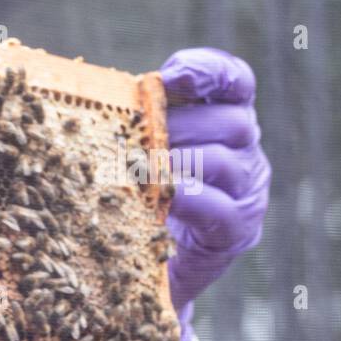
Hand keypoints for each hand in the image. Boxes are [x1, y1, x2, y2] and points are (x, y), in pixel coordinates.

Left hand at [160, 47, 269, 340]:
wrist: (140, 269)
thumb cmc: (132, 199)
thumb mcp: (134, 154)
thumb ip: (133, 123)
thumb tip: (94, 96)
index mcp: (223, 122)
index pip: (235, 82)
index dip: (209, 71)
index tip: (172, 75)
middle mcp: (243, 153)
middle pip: (231, 120)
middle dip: (181, 123)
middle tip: (141, 135)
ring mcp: (245, 193)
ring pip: (224, 161)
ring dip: (178, 160)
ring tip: (142, 167)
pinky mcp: (236, 232)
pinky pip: (220, 209)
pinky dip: (191, 199)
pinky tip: (168, 197)